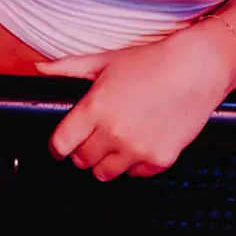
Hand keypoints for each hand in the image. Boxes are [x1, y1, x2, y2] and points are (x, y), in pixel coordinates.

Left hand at [40, 31, 235, 180]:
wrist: (196, 69)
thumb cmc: (151, 61)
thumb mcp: (105, 60)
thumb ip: (68, 68)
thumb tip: (39, 68)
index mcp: (96, 108)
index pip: (61, 145)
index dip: (58, 146)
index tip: (62, 146)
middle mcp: (114, 132)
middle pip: (82, 161)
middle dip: (84, 151)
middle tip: (94, 136)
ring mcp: (138, 149)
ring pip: (105, 174)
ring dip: (106, 161)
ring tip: (117, 140)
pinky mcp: (159, 160)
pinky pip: (135, 175)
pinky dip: (134, 163)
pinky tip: (141, 140)